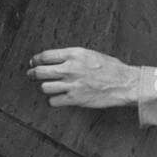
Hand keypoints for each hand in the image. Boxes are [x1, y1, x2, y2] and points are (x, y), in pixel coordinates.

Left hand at [27, 48, 141, 108]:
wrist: (125, 83)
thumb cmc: (113, 69)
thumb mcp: (92, 55)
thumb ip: (75, 57)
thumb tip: (61, 60)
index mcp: (74, 54)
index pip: (45, 56)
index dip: (36, 60)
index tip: (33, 62)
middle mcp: (70, 68)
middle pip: (40, 72)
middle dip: (32, 74)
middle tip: (31, 75)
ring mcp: (72, 85)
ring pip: (45, 87)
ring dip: (45, 87)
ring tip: (49, 87)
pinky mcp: (75, 99)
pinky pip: (54, 101)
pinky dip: (54, 100)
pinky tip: (59, 98)